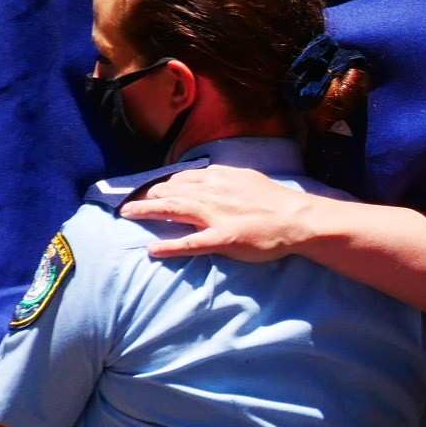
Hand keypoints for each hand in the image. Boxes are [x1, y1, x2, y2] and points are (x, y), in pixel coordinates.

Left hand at [122, 165, 323, 263]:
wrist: (297, 218)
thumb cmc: (277, 201)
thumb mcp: (249, 178)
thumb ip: (226, 178)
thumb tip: (210, 176)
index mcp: (220, 177)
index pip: (183, 177)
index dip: (165, 184)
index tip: (154, 190)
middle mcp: (212, 193)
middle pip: (171, 191)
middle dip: (148, 195)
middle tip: (132, 203)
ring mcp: (215, 216)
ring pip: (173, 210)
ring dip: (146, 211)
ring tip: (128, 215)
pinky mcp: (222, 239)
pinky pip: (190, 243)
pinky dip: (169, 246)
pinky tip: (153, 250)